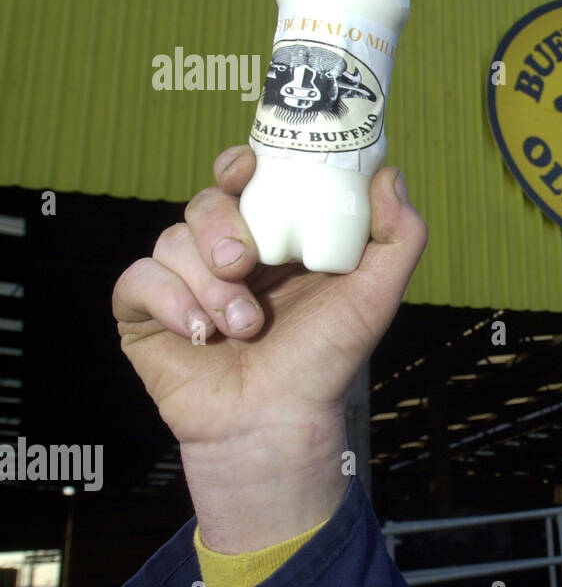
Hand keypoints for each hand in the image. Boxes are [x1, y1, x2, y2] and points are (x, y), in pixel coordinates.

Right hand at [111, 145, 426, 549]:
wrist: (277, 421)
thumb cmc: (324, 360)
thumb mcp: (375, 295)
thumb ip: (398, 235)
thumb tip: (390, 174)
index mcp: (274, 237)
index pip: (245, 179)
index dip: (239, 165)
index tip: (246, 169)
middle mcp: (226, 252)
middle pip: (204, 202)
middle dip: (222, 227)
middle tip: (244, 263)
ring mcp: (183, 280)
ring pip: (171, 239)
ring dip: (209, 282)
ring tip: (242, 325)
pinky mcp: (146, 312)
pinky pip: (138, 279)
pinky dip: (171, 301)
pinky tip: (201, 332)